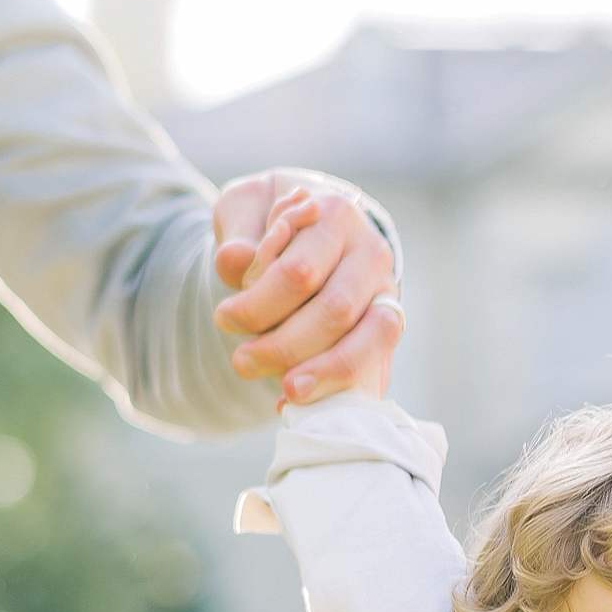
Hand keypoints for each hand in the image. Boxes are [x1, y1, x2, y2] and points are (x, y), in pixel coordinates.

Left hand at [212, 169, 402, 403]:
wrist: (311, 224)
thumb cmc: (271, 217)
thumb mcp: (246, 208)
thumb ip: (239, 231)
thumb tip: (235, 261)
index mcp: (334, 215)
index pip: (299, 272)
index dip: (259, 305)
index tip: (224, 320)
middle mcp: (371, 253)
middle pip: (335, 311)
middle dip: (285, 346)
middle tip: (242, 362)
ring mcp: (386, 291)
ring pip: (369, 340)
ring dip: (323, 372)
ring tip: (283, 394)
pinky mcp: (387, 326)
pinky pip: (377, 365)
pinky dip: (341, 388)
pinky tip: (302, 403)